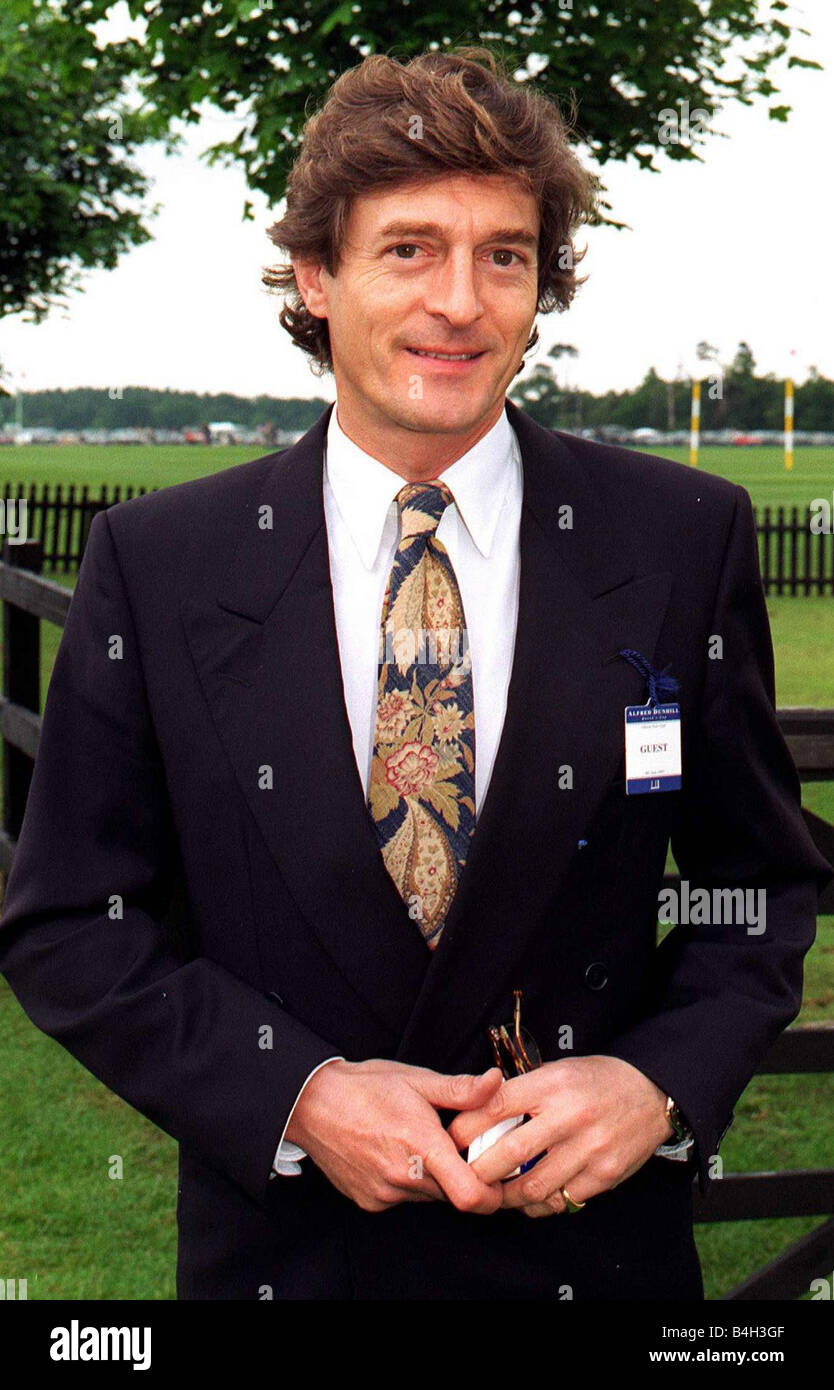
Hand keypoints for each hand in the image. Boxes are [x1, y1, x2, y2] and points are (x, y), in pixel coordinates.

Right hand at [286, 1058, 505, 1214]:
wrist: (312, 1104)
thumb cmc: (364, 1087)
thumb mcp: (417, 1079)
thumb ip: (461, 1089)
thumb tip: (496, 1082)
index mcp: (422, 1146)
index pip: (472, 1196)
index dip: (493, 1195)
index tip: (497, 1178)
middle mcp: (404, 1177)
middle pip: (453, 1194)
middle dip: (460, 1175)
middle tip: (451, 1144)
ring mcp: (384, 1194)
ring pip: (428, 1195)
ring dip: (433, 1176)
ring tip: (417, 1142)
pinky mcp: (370, 1202)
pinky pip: (403, 1198)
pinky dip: (408, 1181)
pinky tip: (395, 1153)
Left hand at [447, 1055, 673, 1217]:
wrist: (652, 1093)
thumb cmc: (596, 1080)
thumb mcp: (557, 1069)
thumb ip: (522, 1090)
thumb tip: (477, 1110)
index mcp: (551, 1084)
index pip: (495, 1106)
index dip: (465, 1128)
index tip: (452, 1140)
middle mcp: (569, 1116)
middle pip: (508, 1153)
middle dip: (478, 1170)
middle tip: (464, 1176)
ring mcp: (589, 1148)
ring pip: (533, 1185)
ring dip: (506, 1195)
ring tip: (493, 1192)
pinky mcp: (605, 1175)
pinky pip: (561, 1200)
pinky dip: (539, 1204)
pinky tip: (530, 1198)